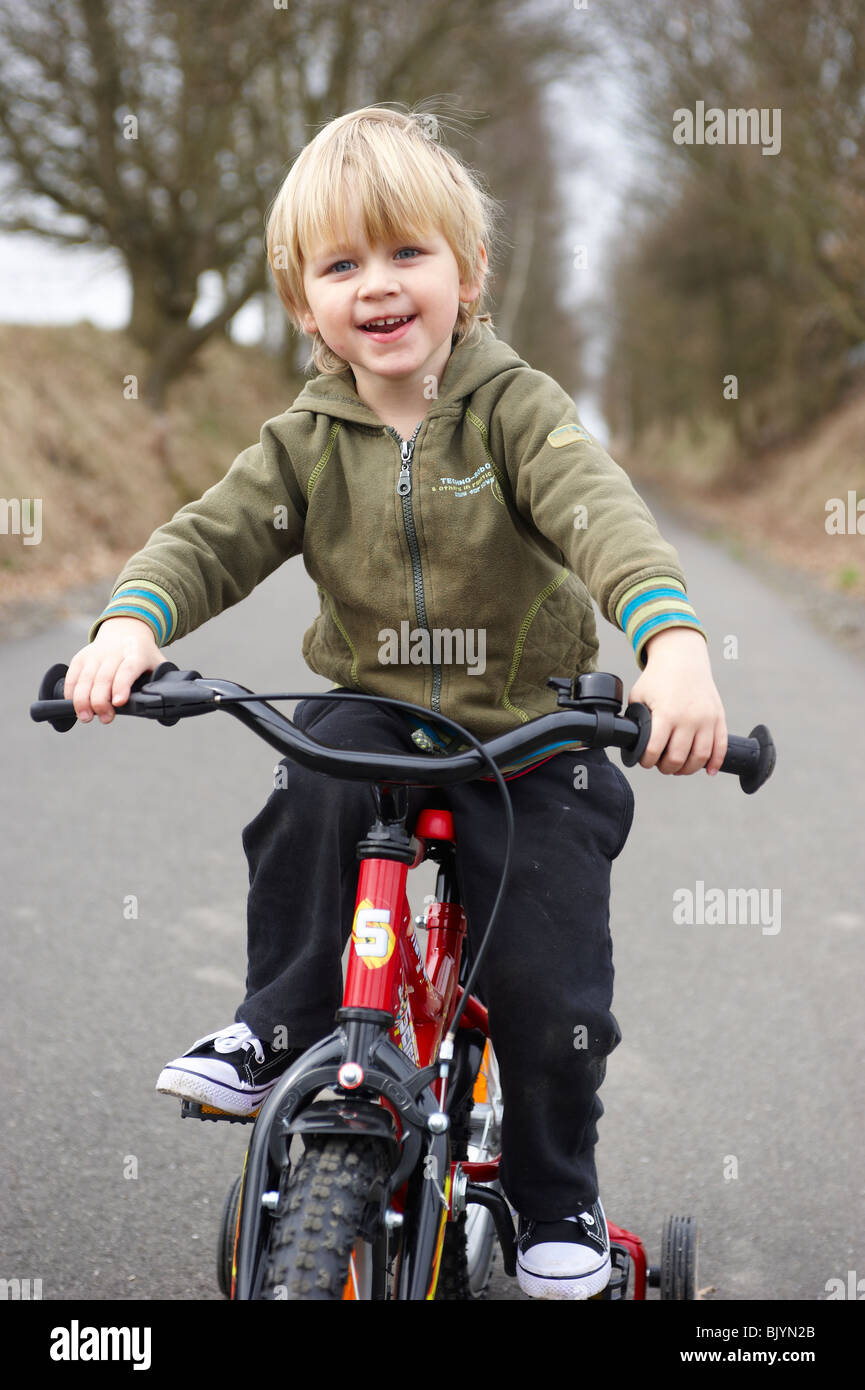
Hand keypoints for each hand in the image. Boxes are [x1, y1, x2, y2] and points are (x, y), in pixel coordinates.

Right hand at [64, 617, 162, 724]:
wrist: (126, 628)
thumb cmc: (143, 654)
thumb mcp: (158, 663)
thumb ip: (162, 683)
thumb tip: (165, 709)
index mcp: (136, 653)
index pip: (128, 669)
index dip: (122, 686)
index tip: (119, 703)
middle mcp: (114, 652)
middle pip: (103, 677)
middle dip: (101, 701)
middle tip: (105, 718)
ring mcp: (95, 654)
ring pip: (85, 678)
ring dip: (82, 699)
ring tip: (85, 717)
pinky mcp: (81, 657)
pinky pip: (73, 676)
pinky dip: (70, 691)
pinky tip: (73, 705)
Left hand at [627, 627, 726, 775]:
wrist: (682, 657)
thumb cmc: (658, 677)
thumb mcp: (638, 696)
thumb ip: (635, 718)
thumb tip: (630, 740)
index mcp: (666, 714)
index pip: (655, 750)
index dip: (647, 761)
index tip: (645, 761)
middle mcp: (689, 718)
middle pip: (678, 758)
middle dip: (666, 767)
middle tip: (661, 765)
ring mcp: (706, 719)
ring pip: (700, 757)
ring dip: (688, 769)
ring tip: (679, 767)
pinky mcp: (719, 717)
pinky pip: (721, 747)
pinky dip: (715, 762)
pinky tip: (707, 771)